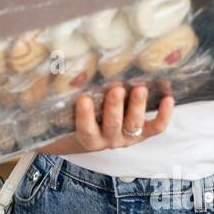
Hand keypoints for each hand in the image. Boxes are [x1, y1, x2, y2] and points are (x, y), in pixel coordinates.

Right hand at [41, 83, 173, 153]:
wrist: (94, 135)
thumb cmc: (77, 117)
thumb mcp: (67, 113)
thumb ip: (63, 99)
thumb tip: (45, 74)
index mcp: (88, 137)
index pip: (86, 130)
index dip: (85, 116)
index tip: (83, 99)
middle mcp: (109, 139)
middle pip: (113, 126)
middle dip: (114, 107)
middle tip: (115, 89)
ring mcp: (128, 137)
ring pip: (134, 126)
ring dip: (137, 107)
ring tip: (139, 88)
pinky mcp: (144, 133)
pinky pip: (156, 128)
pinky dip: (163, 115)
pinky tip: (168, 99)